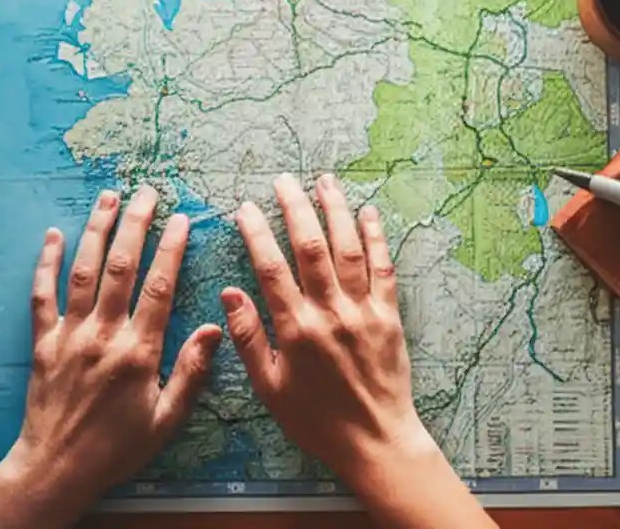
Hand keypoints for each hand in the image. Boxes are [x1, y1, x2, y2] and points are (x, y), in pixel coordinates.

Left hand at [0, 187, 222, 528]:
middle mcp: (102, 335)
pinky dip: (47, 263)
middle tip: (147, 192)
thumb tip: (215, 329)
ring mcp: (69, 335)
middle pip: (120, 267)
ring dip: (96, 230)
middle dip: (135, 224)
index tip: (183, 219)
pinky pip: (42, 295)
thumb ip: (191, 372)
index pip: (159, 287)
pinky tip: (53, 235)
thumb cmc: (117, 448)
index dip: (172, 249)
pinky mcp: (42, 342)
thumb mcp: (166, 418)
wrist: (56, 468)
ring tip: (108, 197)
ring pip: (83, 272)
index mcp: (137, 352)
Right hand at [221, 174, 495, 527]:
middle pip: (311, 247)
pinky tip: (368, 213)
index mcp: (296, 330)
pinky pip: (384, 268)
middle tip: (283, 180)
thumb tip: (230, 294)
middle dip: (295, 208)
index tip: (244, 208)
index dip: (256, 233)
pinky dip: (376, 237)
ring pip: (349, 248)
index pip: (271, 268)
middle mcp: (331, 313)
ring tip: (324, 181)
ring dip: (336, 210)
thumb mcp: (269, 388)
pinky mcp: (389, 315)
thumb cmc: (316, 420)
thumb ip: (249, 339)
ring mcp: (363, 311)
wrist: (375, 440)